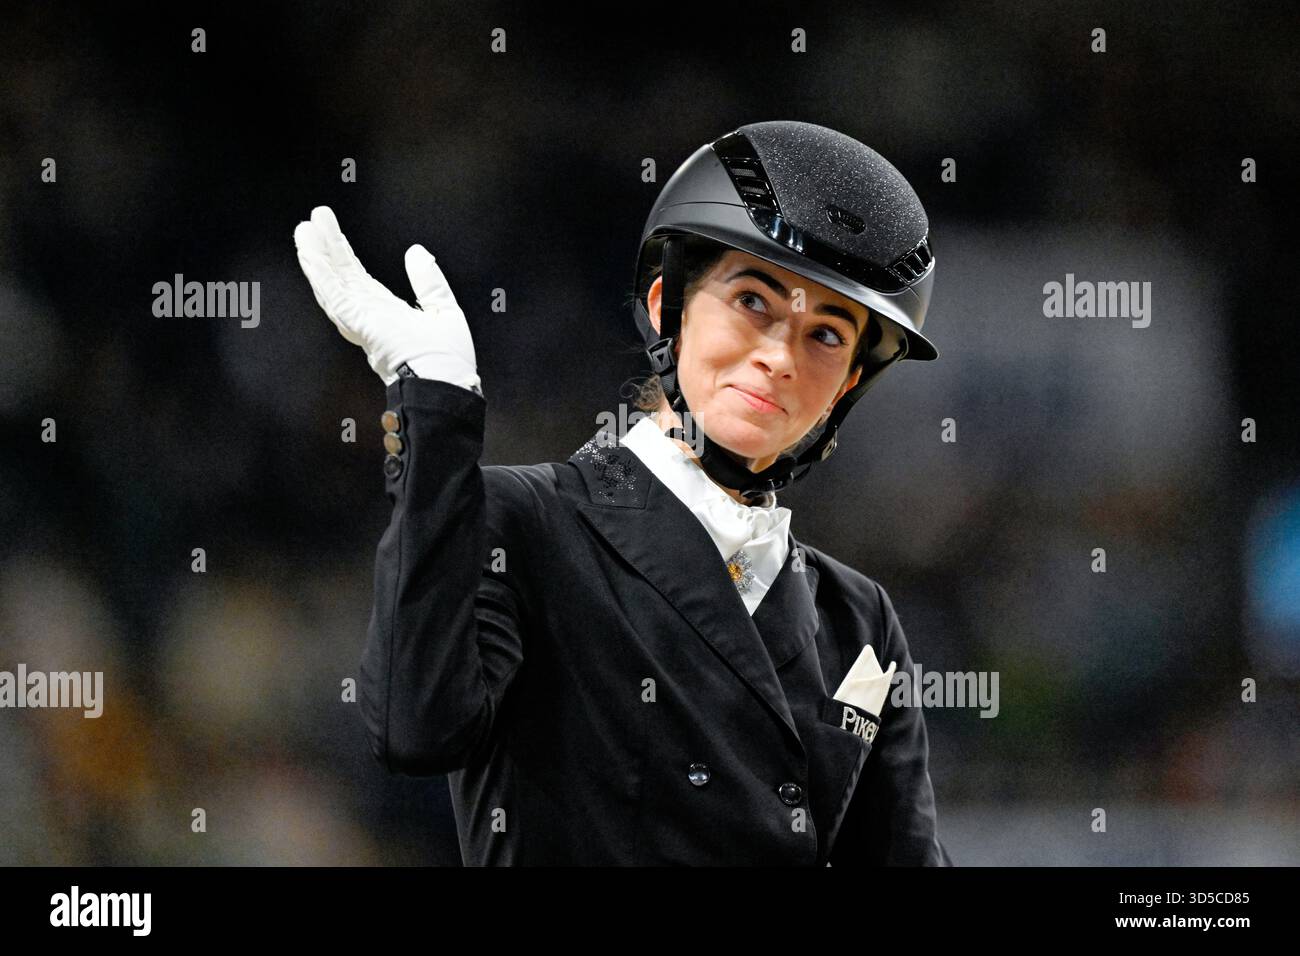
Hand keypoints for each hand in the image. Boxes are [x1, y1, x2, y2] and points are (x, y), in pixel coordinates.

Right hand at [293, 206, 480, 390]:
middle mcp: (370, 319)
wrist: (449, 387)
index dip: (344, 256)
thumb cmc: (448, 361)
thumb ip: (428, 281)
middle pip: (343, 279)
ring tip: (303, 229)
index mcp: (387, 315)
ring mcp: (364, 324)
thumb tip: (416, 250)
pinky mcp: (362, 328)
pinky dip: (322, 277)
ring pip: (333, 286)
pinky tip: (309, 255)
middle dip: (327, 250)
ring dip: (316, 258)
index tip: (330, 231)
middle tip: (313, 218)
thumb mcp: (444, 309)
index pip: (359, 280)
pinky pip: (337, 299)